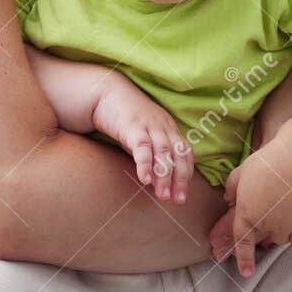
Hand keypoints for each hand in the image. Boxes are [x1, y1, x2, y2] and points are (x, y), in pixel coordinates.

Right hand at [92, 77, 194, 203]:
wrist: (105, 91)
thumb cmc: (124, 116)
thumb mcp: (143, 134)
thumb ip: (151, 152)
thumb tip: (156, 179)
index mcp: (169, 128)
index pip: (185, 153)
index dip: (186, 174)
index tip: (182, 194)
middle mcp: (163, 126)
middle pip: (178, 154)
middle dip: (180, 179)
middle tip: (178, 199)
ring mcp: (149, 125)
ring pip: (163, 153)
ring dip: (165, 176)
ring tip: (162, 196)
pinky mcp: (133, 126)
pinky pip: (142, 147)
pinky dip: (145, 164)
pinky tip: (144, 180)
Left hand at [211, 149, 291, 276]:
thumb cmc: (267, 165)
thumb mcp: (240, 172)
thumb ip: (231, 188)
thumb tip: (228, 199)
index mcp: (246, 216)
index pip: (241, 243)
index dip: (243, 259)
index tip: (246, 272)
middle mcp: (265, 227)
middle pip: (260, 239)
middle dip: (259, 235)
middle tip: (265, 217)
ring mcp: (285, 228)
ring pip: (279, 240)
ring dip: (277, 234)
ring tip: (282, 215)